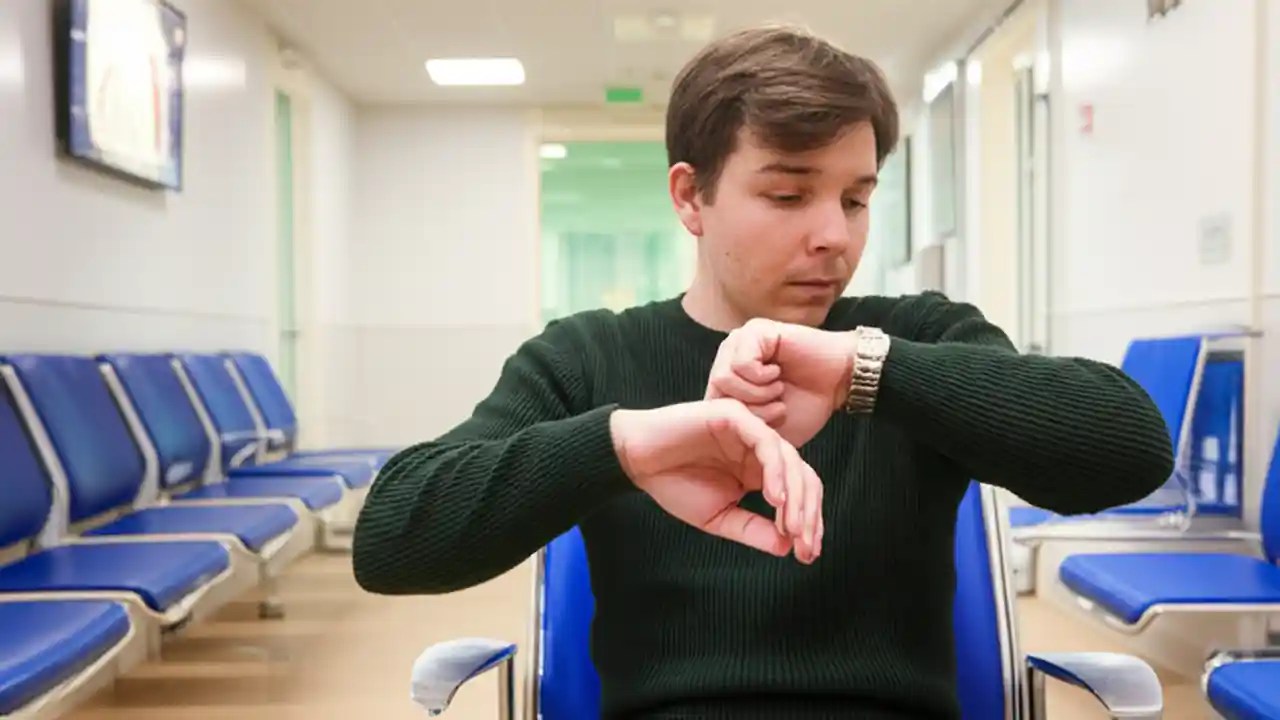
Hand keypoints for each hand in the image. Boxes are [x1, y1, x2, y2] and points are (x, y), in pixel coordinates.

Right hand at [610, 399, 822, 563]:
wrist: (638, 460)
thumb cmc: (674, 485)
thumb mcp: (718, 517)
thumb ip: (752, 529)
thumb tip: (787, 548)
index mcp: (760, 471)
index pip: (799, 492)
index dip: (808, 522)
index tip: (808, 554)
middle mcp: (761, 450)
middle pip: (804, 477)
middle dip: (808, 513)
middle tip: (805, 544)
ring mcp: (751, 430)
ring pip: (792, 459)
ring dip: (795, 495)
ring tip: (790, 526)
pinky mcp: (736, 417)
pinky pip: (766, 442)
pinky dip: (775, 470)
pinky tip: (773, 498)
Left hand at [705, 318, 857, 447]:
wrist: (838, 382)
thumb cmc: (805, 404)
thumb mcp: (767, 428)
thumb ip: (738, 429)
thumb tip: (712, 439)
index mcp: (727, 379)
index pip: (709, 406)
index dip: (739, 423)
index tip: (768, 425)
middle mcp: (728, 357)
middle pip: (714, 394)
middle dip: (749, 411)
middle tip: (776, 408)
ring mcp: (739, 342)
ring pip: (723, 379)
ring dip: (756, 395)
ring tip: (778, 391)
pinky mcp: (753, 331)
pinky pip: (741, 364)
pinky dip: (762, 378)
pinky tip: (778, 373)